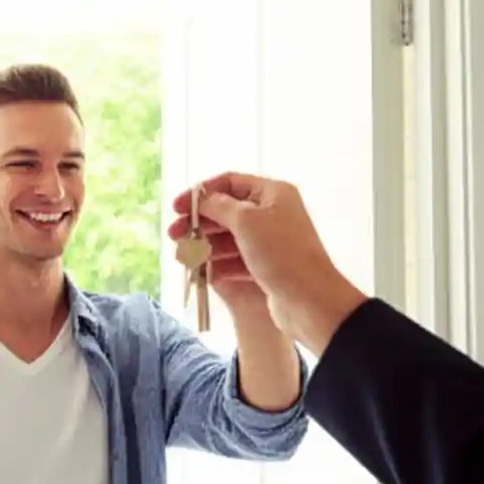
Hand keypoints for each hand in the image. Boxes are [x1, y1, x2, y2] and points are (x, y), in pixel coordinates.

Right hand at [168, 172, 367, 352]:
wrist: (310, 300)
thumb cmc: (281, 253)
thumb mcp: (246, 221)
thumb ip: (219, 205)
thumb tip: (202, 198)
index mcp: (272, 194)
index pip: (230, 183)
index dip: (201, 193)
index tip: (177, 206)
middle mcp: (272, 213)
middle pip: (226, 211)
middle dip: (199, 222)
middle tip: (174, 234)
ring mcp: (270, 242)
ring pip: (229, 238)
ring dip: (206, 245)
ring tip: (185, 257)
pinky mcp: (266, 267)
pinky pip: (236, 260)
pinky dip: (219, 265)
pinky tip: (203, 273)